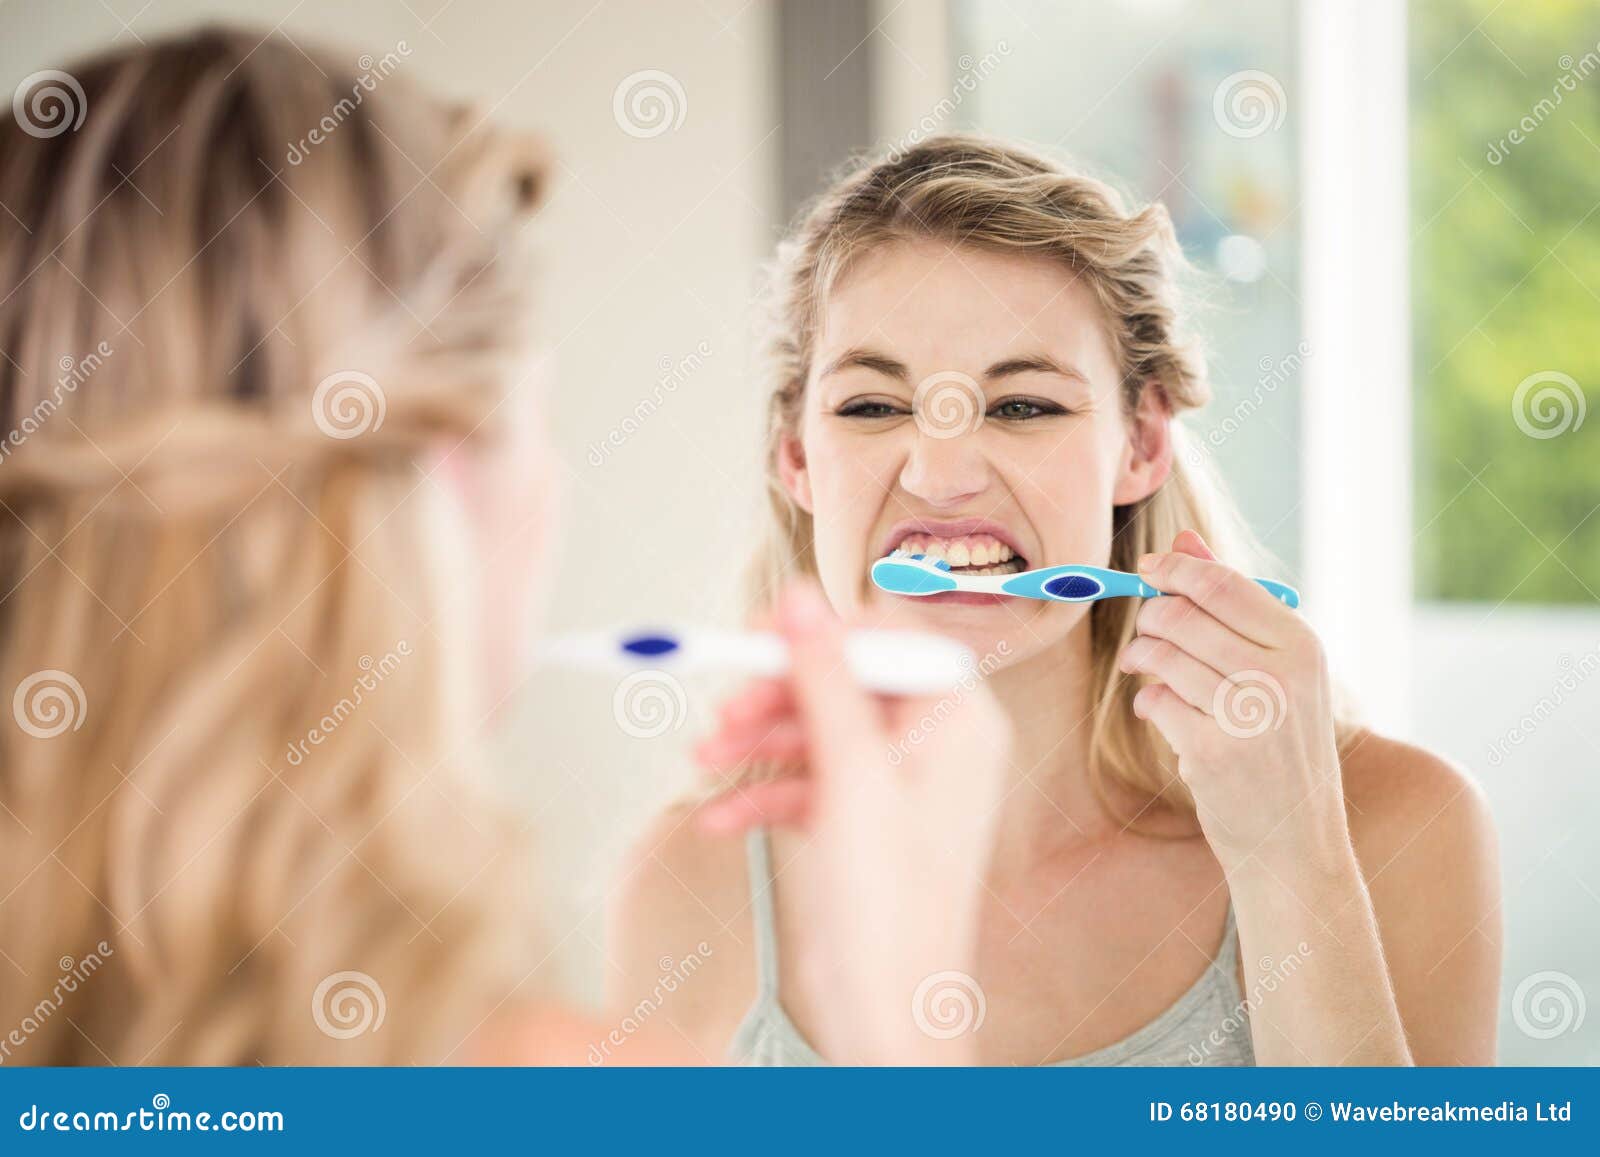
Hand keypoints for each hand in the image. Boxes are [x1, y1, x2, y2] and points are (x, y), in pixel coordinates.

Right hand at [692, 579, 1009, 1062]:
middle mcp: (936, 746)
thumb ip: (826, 679)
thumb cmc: (893, 904)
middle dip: (776, 695)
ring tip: (701, 759)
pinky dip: (763, 794)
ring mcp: (898, 786)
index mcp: (960, 721)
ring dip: (756, 743)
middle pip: (845, 683)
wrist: (887, 1016)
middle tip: (720, 709)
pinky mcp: (864, 824)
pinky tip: (717, 819)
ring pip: (819, 732)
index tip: (754, 634)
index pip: (888, 640)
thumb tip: (802, 597)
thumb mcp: (853, 776)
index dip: (819, 632)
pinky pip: (809, 785)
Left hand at [1119, 530, 1349, 878]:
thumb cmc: (1282, 747)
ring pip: (1161, 655)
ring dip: (1141, 660)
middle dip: (1150, 618)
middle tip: (1145, 637)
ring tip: (1146, 672)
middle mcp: (1282, 675)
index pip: (1221, 583)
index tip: (1147, 570)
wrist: (1296, 843)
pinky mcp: (1213, 752)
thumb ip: (1232, 603)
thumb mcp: (1279, 670)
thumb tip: (1184, 540)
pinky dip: (1149, 703)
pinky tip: (1164, 715)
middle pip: (1182, 614)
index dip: (1172, 570)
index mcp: (1302, 646)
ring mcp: (1248, 715)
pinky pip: (1155, 702)